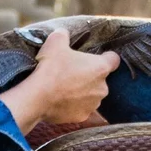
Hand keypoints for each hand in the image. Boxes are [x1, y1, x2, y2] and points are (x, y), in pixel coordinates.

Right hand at [3, 29, 117, 132]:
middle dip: (89, 76)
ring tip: (64, 87)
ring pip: (91, 95)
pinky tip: (60, 100)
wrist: (37, 97)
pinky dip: (74, 105)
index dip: (105, 56)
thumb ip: (63, 35)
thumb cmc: (50, 68)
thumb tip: (63, 34)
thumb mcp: (55, 42)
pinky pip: (81, 108)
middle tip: (71, 72)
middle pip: (100, 78)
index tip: (95, 57)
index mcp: (100, 68)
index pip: (114, 59)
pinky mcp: (83, 117)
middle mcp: (102, 88)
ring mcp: (93, 104)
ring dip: (82, 91)